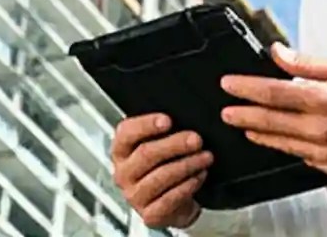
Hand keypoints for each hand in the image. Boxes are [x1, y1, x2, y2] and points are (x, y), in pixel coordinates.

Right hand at [109, 113, 213, 228]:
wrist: (172, 202)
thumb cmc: (164, 165)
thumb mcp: (161, 144)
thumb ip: (164, 130)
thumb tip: (184, 112)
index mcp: (122, 150)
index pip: (126, 133)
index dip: (146, 125)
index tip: (168, 120)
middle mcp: (123, 173)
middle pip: (146, 154)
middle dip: (175, 145)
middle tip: (196, 139)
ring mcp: (134, 195)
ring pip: (161, 176)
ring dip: (187, 164)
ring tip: (205, 157)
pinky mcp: (150, 214)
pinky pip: (170, 198)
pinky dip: (188, 185)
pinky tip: (199, 175)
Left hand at [220, 44, 326, 177]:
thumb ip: (308, 63)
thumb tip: (280, 53)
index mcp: (325, 100)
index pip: (273, 93)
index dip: (246, 88)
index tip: (229, 84)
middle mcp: (322, 129)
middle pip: (269, 122)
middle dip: (242, 115)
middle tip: (226, 110)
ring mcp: (325, 152)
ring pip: (281, 143)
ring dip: (259, 133)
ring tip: (244, 125)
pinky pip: (300, 157)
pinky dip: (285, 146)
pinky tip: (277, 139)